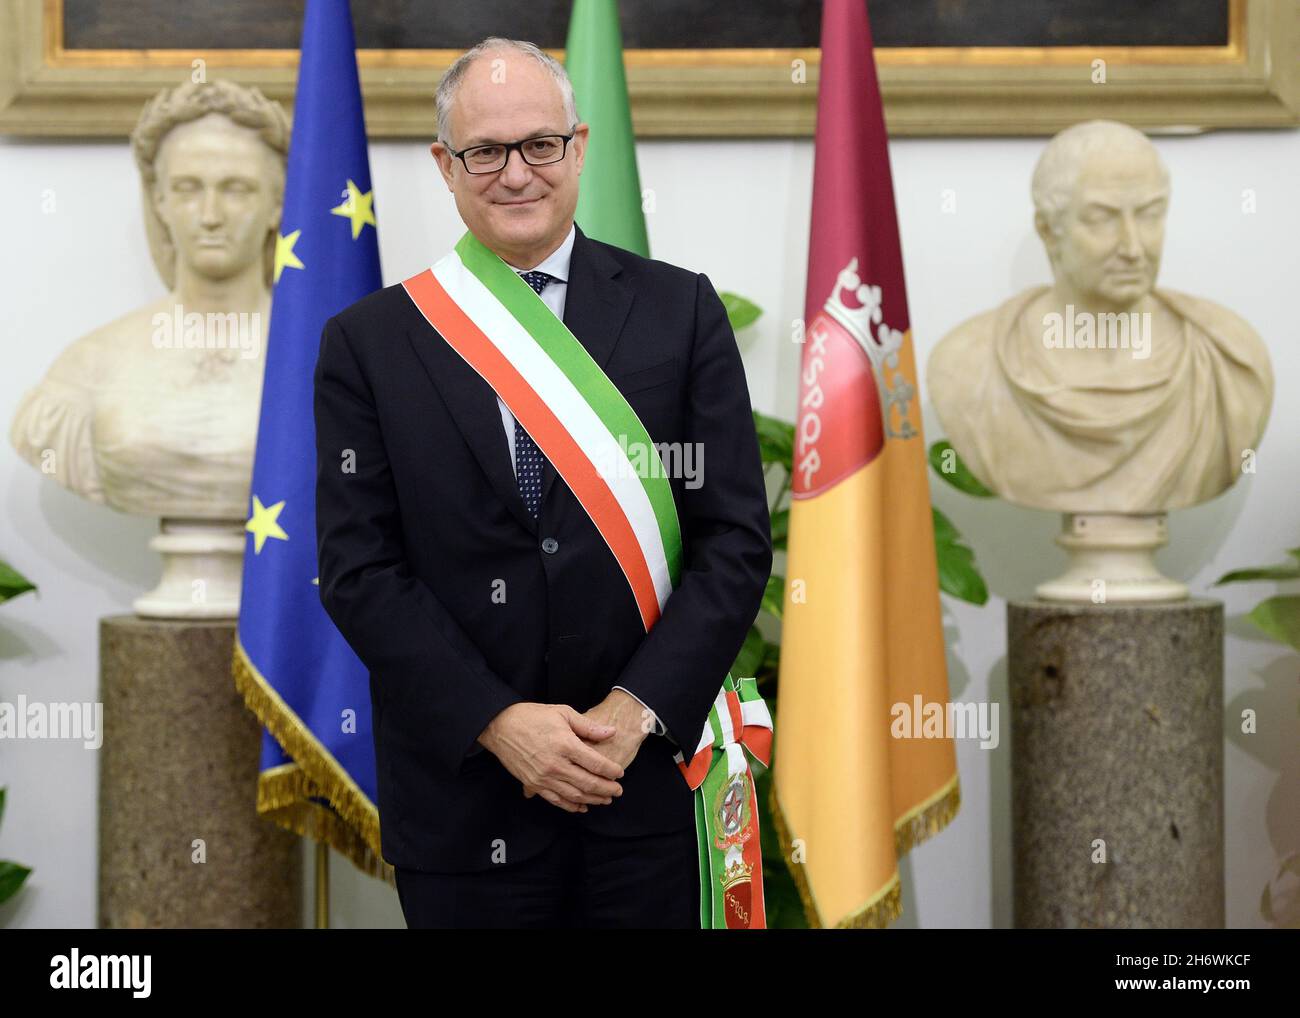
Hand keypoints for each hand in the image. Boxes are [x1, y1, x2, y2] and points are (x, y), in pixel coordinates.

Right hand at [521, 692, 651, 804]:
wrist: (501, 726)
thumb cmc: (532, 716)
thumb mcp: (563, 713)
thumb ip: (588, 726)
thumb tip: (611, 732)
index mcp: (565, 744)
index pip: (596, 763)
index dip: (611, 771)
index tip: (619, 773)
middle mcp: (555, 764)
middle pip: (588, 783)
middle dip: (606, 789)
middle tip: (618, 791)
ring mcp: (543, 777)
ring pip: (575, 795)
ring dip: (592, 799)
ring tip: (605, 799)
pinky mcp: (533, 784)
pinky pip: (556, 800)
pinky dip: (571, 806)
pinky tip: (582, 806)